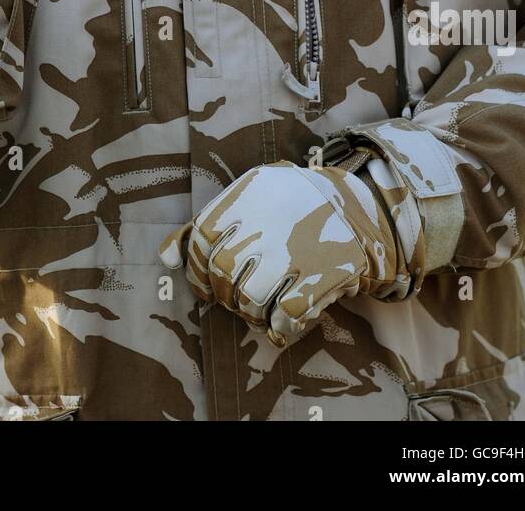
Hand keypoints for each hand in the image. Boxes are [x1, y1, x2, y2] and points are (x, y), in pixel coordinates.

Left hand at [159, 159, 414, 347]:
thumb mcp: (248, 196)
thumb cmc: (291, 205)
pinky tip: (283, 320)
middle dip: (226, 295)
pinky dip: (279, 328)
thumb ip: (204, 224)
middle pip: (223, 276)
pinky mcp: (321, 276)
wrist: (360, 208)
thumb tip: (165, 257)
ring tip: (262, 307)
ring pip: (250, 301)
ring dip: (252, 313)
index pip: (201, 243)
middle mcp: (265, 222)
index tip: (210, 284)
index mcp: (244, 197)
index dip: (199, 271)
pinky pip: (285, 319)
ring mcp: (293, 251)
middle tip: (241, 297)